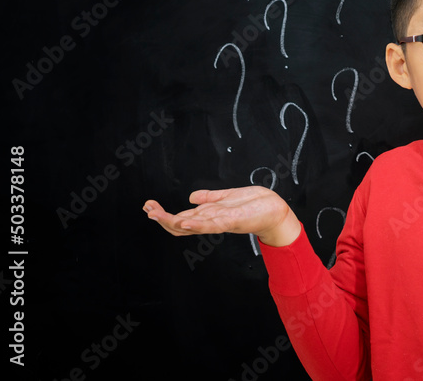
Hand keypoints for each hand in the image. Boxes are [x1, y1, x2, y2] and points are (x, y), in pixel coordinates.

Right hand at [143, 186, 301, 246]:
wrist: (275, 210)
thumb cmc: (255, 204)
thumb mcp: (228, 197)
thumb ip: (210, 197)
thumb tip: (191, 197)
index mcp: (209, 214)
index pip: (181, 216)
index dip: (164, 213)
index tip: (148, 206)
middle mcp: (211, 220)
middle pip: (181, 223)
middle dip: (162, 217)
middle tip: (147, 209)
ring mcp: (220, 222)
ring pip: (191, 224)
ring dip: (172, 221)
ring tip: (156, 215)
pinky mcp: (231, 221)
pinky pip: (210, 224)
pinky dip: (196, 224)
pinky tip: (184, 221)